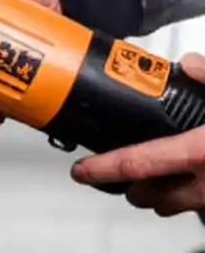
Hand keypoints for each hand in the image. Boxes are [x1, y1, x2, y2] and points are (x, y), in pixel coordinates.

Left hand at [70, 53, 204, 216]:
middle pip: (145, 194)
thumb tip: (188, 64)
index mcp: (199, 151)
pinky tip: (182, 177)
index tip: (78, 170)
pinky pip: (194, 206)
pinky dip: (181, 195)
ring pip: (168, 206)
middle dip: (124, 184)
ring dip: (152, 193)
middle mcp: (204, 183)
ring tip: (145, 174)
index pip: (135, 164)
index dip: (100, 169)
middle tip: (112, 169)